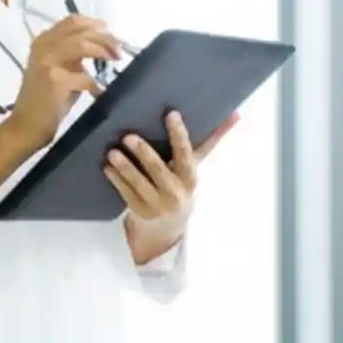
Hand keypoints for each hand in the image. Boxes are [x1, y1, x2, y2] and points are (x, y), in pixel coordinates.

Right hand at [4, 15, 120, 151]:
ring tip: (114, 59)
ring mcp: (47, 61)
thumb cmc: (44, 100)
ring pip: (82, 44)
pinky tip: (98, 93)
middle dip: (104, 37)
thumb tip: (100, 48)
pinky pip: (86, 77)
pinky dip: (96, 85)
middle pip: (80, 29)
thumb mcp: (57, 70)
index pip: (72, 21)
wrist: (26, 125)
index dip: (94, 25)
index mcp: (42, 41)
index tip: (110, 33)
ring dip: (103, 50)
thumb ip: (73, 57)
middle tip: (118, 50)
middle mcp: (42, 46)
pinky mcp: (55, 80)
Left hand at [105, 110, 239, 260]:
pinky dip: (116, 181)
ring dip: (126, 168)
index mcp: (190, 179)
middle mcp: (176, 193)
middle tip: (129, 136)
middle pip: (160, 171)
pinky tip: (107, 168)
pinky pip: (126, 195)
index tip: (171, 114)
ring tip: (112, 152)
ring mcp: (158, 205)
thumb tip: (235, 114)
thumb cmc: (180, 186)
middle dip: (145, 154)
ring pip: (140, 185)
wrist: (169, 228)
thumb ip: (210, 142)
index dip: (180, 135)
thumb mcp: (192, 168)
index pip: (187, 154)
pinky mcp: (141, 213)